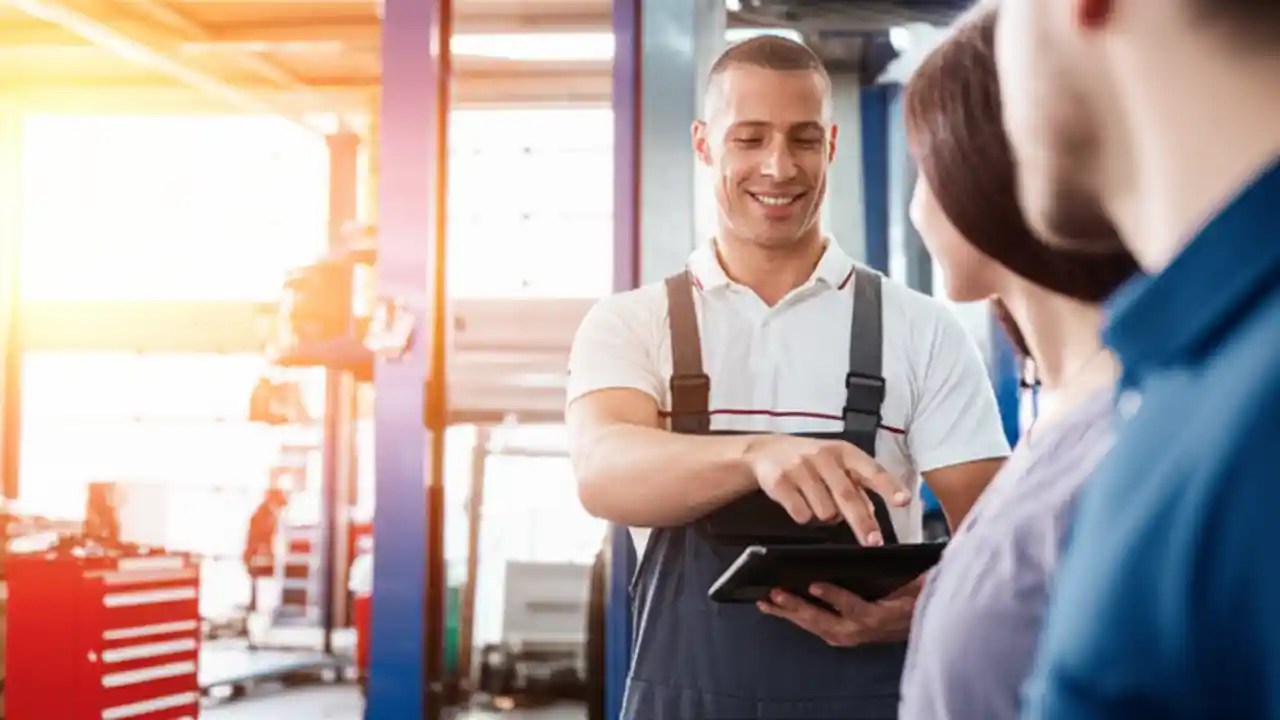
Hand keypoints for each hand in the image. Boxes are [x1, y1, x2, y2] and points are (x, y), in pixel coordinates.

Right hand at [744, 435, 910, 545]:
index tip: (903, 501)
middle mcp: (823, 456)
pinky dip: (804, 516)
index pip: (871, 470)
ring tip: (818, 506)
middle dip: (862, 522)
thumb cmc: (809, 460)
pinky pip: (801, 513)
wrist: (763, 452)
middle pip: (848, 495)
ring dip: (826, 517)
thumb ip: (857, 486)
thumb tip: (874, 512)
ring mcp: (800, 468)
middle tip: (873, 542)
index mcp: (844, 452)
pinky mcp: (779, 482)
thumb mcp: (836, 465)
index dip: (888, 486)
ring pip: (824, 510)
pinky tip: (799, 506)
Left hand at [757, 578, 922, 646]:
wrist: (923, 621)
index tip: (814, 584)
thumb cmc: (916, 596)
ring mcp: (850, 636)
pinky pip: (816, 628)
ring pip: (815, 626)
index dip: (833, 597)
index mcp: (878, 616)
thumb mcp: (911, 584)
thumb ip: (893, 576)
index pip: (853, 607)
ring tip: (766, 603)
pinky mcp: (844, 637)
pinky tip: (779, 609)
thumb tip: (872, 554)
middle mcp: (860, 631)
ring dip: (790, 615)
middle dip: (797, 607)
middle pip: (824, 621)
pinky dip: (796, 618)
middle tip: (775, 593)